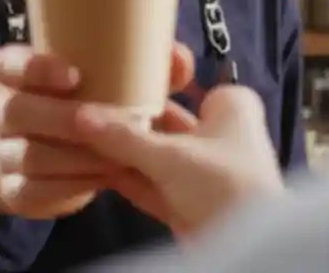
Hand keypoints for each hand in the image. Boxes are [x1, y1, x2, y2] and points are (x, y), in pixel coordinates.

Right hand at [0, 42, 195, 219]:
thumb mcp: (124, 83)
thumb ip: (151, 68)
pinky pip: (29, 193)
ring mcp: (7, 154)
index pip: (7, 64)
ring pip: (26, 156)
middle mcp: (8, 113)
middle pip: (14, 111)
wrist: (68, 157)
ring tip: (114, 156)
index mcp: (24, 76)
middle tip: (103, 125)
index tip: (74, 76)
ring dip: (73, 158)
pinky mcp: (16, 191)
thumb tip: (177, 58)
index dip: (34, 68)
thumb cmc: (101, 107)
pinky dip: (68, 188)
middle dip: (62, 118)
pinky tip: (100, 180)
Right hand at [75, 86, 285, 238]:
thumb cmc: (226, 183)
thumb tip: (80, 115)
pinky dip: (128, 180)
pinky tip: (94, 171)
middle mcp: (221, 136)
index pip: (185, 88)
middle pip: (166, 125)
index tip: (112, 82)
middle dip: (128, 125)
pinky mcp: (191, 206)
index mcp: (231, 108)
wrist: (249, 245)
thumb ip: (124, 137)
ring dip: (123, 154)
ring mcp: (206, 173)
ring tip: (79, 141)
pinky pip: (154, 186)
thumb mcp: (171, 155)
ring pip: (157, 158)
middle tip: (84, 114)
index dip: (149, 88)